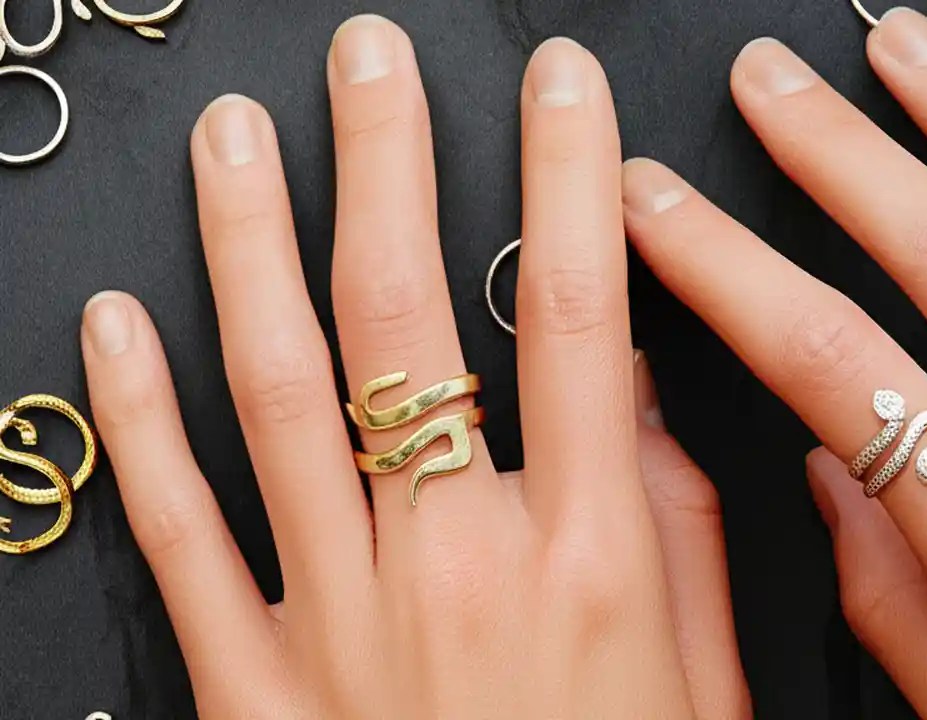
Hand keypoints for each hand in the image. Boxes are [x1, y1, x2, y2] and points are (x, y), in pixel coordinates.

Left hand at [78, 17, 747, 718]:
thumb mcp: (706, 676)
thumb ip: (676, 520)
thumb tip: (622, 379)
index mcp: (587, 557)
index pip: (574, 314)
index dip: (570, 179)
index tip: (560, 83)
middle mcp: (455, 564)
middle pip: (404, 320)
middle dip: (387, 164)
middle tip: (369, 58)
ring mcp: (338, 620)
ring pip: (275, 394)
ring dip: (249, 246)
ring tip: (235, 136)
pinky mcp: (249, 685)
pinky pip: (177, 531)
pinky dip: (137, 420)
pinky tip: (115, 322)